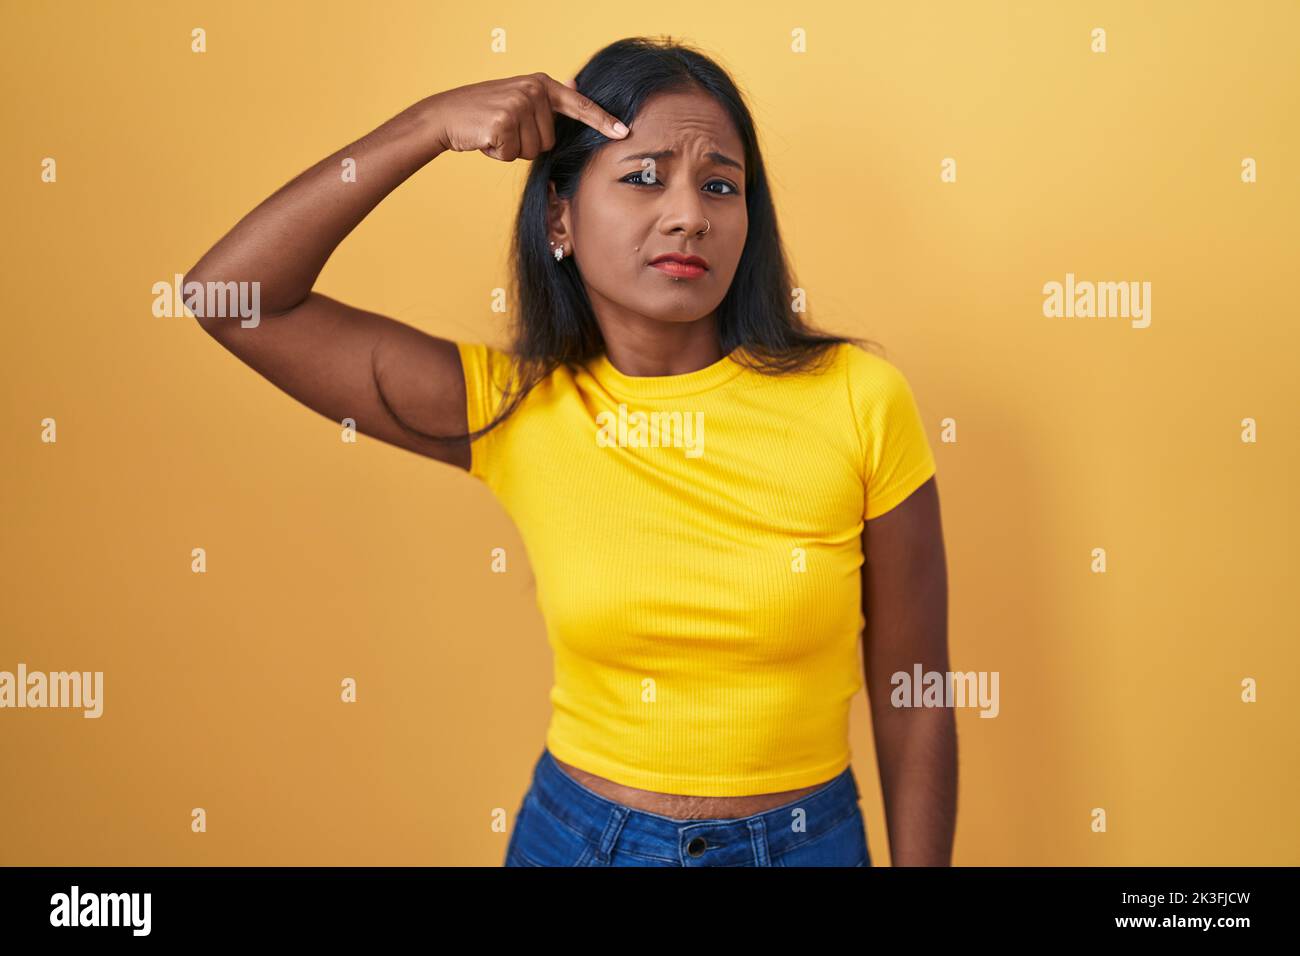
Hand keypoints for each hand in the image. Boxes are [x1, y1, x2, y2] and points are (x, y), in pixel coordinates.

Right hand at [430, 72, 627, 159]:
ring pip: (534, 151)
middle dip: (528, 144)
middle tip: (505, 129)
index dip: (601, 120)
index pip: (578, 104)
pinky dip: (499, 153)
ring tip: (495, 132)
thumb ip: (546, 103)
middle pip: (550, 141)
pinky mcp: (503, 122)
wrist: (445, 115)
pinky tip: (486, 138)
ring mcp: (518, 105)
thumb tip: (575, 88)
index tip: (623, 131)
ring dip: (514, 149)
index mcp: (540, 84)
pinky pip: (514, 155)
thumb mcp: (518, 100)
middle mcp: (532, 90)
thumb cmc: (484, 114)